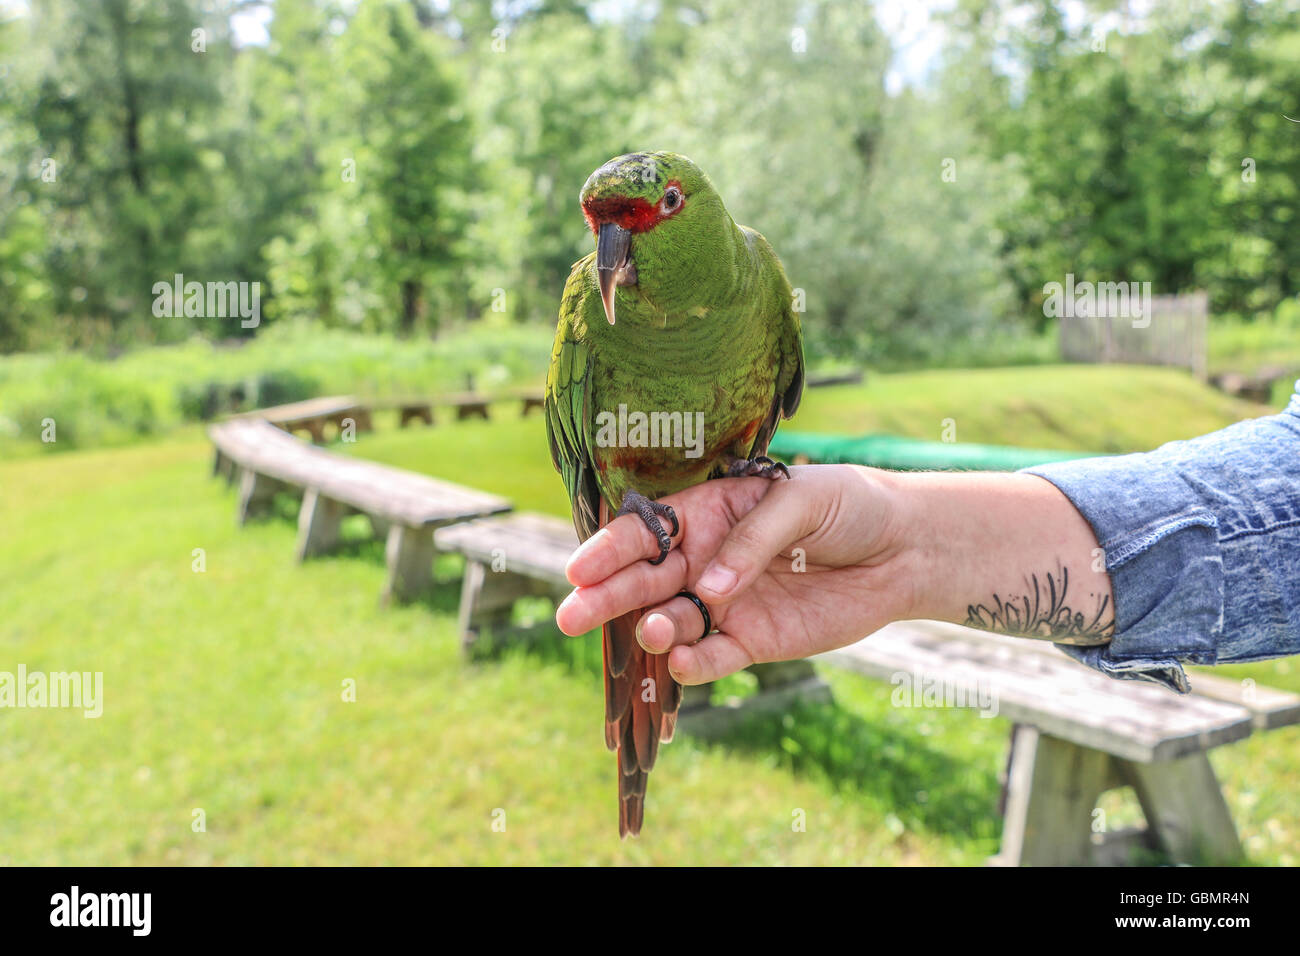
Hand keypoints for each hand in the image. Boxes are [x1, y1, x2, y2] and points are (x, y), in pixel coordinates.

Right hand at [555, 465, 918, 683]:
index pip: (646, 532)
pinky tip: (683, 660)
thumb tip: (710, 589)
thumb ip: (750, 540)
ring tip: (654, 631)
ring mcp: (724, 604)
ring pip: (671, 622)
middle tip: (572, 616)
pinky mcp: (752, 641)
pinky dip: (694, 663)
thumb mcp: (798, 501)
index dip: (609, 550)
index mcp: (706, 513)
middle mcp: (704, 561)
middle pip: (643, 581)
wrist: (901, 549)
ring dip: (654, 629)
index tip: (578, 568)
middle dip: (605, 598)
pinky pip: (712, 657)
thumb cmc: (847, 505)